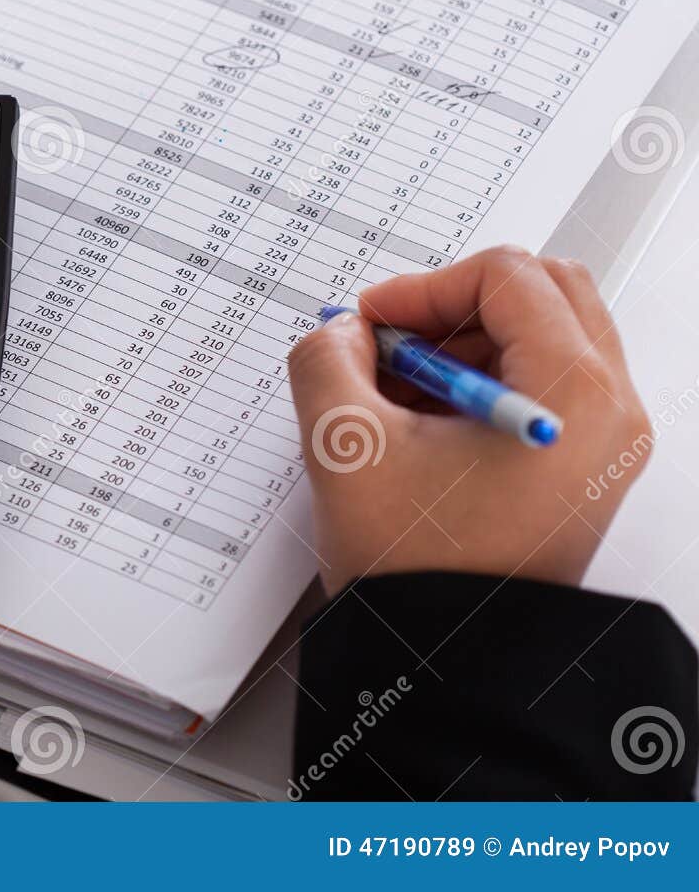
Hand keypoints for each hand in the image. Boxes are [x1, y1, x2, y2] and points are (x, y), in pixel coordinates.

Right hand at [287, 246, 651, 593]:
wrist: (452, 663)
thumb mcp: (345, 447)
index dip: (422, 288)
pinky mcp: (585, 467)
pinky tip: (423, 425)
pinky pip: (543, 385)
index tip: (370, 325)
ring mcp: (605, 442)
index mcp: (574, 395)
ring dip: (464, 344)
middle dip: (453, 307)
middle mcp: (611, 412)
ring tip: (398, 395)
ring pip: (545, 334)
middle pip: (544, 291)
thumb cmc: (419, 573)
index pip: (507, 275)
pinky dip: (483, 383)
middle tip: (391, 346)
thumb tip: (344, 331)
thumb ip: (328, 360)